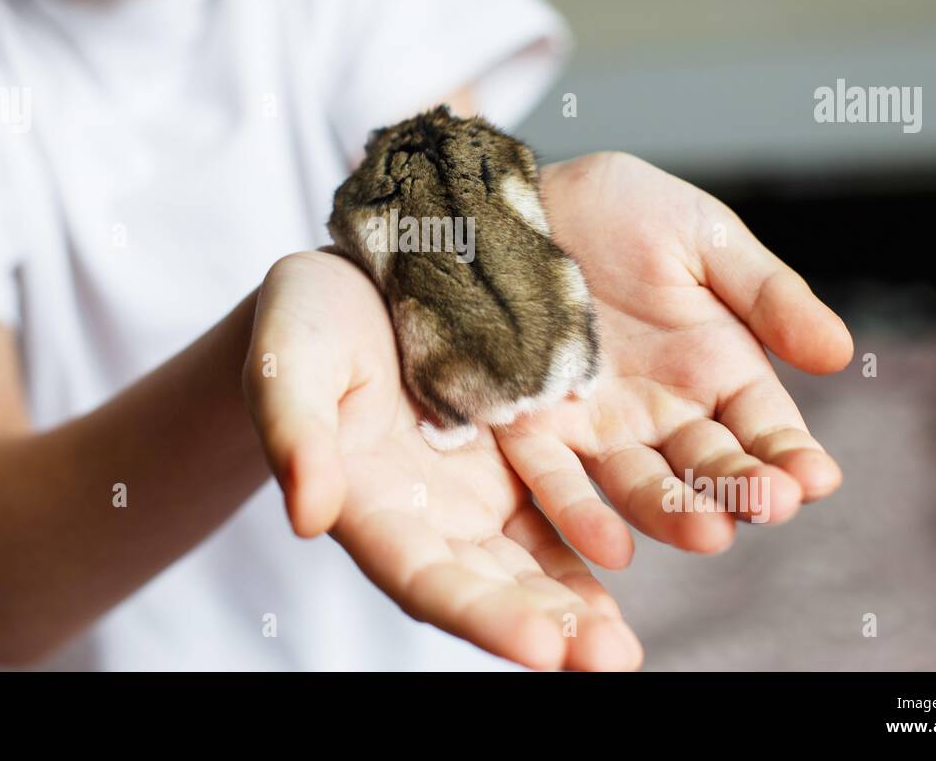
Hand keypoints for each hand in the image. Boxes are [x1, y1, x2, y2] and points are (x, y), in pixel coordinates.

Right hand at [244, 251, 642, 670]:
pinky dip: (600, 531)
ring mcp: (478, 489)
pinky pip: (566, 503)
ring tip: (629, 640)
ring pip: (536, 559)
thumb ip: (295, 432)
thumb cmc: (305, 320)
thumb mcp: (289, 361)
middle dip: (548, 628)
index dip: (480, 615)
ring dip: (582, 602)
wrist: (358, 275)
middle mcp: (429, 515)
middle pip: (489, 588)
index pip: (425, 579)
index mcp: (368, 505)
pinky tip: (647, 548)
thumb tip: (308, 514)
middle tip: (609, 659)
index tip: (541, 648)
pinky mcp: (518, 453)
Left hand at [493, 153, 853, 568]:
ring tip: (707, 532)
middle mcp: (665, 413)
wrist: (516, 200)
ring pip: (644, 485)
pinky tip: (611, 547)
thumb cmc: (616, 211)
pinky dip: (581, 515)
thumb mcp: (703, 237)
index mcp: (718, 369)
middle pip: (711, 467)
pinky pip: (556, 481)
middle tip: (771, 505)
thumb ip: (767, 294)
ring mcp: (599, 428)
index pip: (766, 429)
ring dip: (676, 513)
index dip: (792, 456)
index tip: (817, 478)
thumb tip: (839, 353)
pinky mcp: (533, 431)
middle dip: (743, 490)